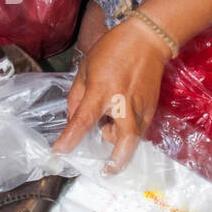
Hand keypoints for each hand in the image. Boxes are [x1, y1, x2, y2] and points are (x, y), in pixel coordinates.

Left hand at [52, 16, 169, 171]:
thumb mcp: (85, 69)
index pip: (83, 122)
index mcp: (101, 91)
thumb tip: (73, 120)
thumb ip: (77, 97)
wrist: (148, 40)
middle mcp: (122, 103)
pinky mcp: (152, 108)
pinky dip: (129, 134)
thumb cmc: (112, 50)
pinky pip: (140, 130)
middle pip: (123, 140)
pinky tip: (120, 123)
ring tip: (107, 131)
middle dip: (116, 161)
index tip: (58, 154)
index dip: (69, 140)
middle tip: (105, 170)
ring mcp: (140, 107)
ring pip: (133, 139)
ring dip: (119, 145)